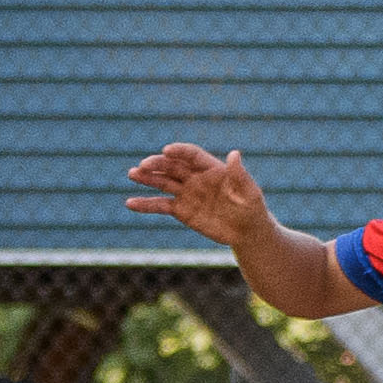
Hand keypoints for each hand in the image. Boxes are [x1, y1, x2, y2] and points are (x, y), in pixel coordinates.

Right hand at [126, 144, 269, 249]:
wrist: (247, 232)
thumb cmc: (252, 208)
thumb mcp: (250, 192)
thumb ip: (240, 174)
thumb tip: (234, 154)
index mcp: (212, 168)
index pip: (192, 155)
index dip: (179, 151)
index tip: (167, 150)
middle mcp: (196, 178)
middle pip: (173, 166)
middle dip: (158, 164)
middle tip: (143, 165)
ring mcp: (187, 193)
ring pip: (163, 182)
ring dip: (147, 178)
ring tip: (132, 174)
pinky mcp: (181, 210)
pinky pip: (160, 205)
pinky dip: (145, 204)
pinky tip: (130, 203)